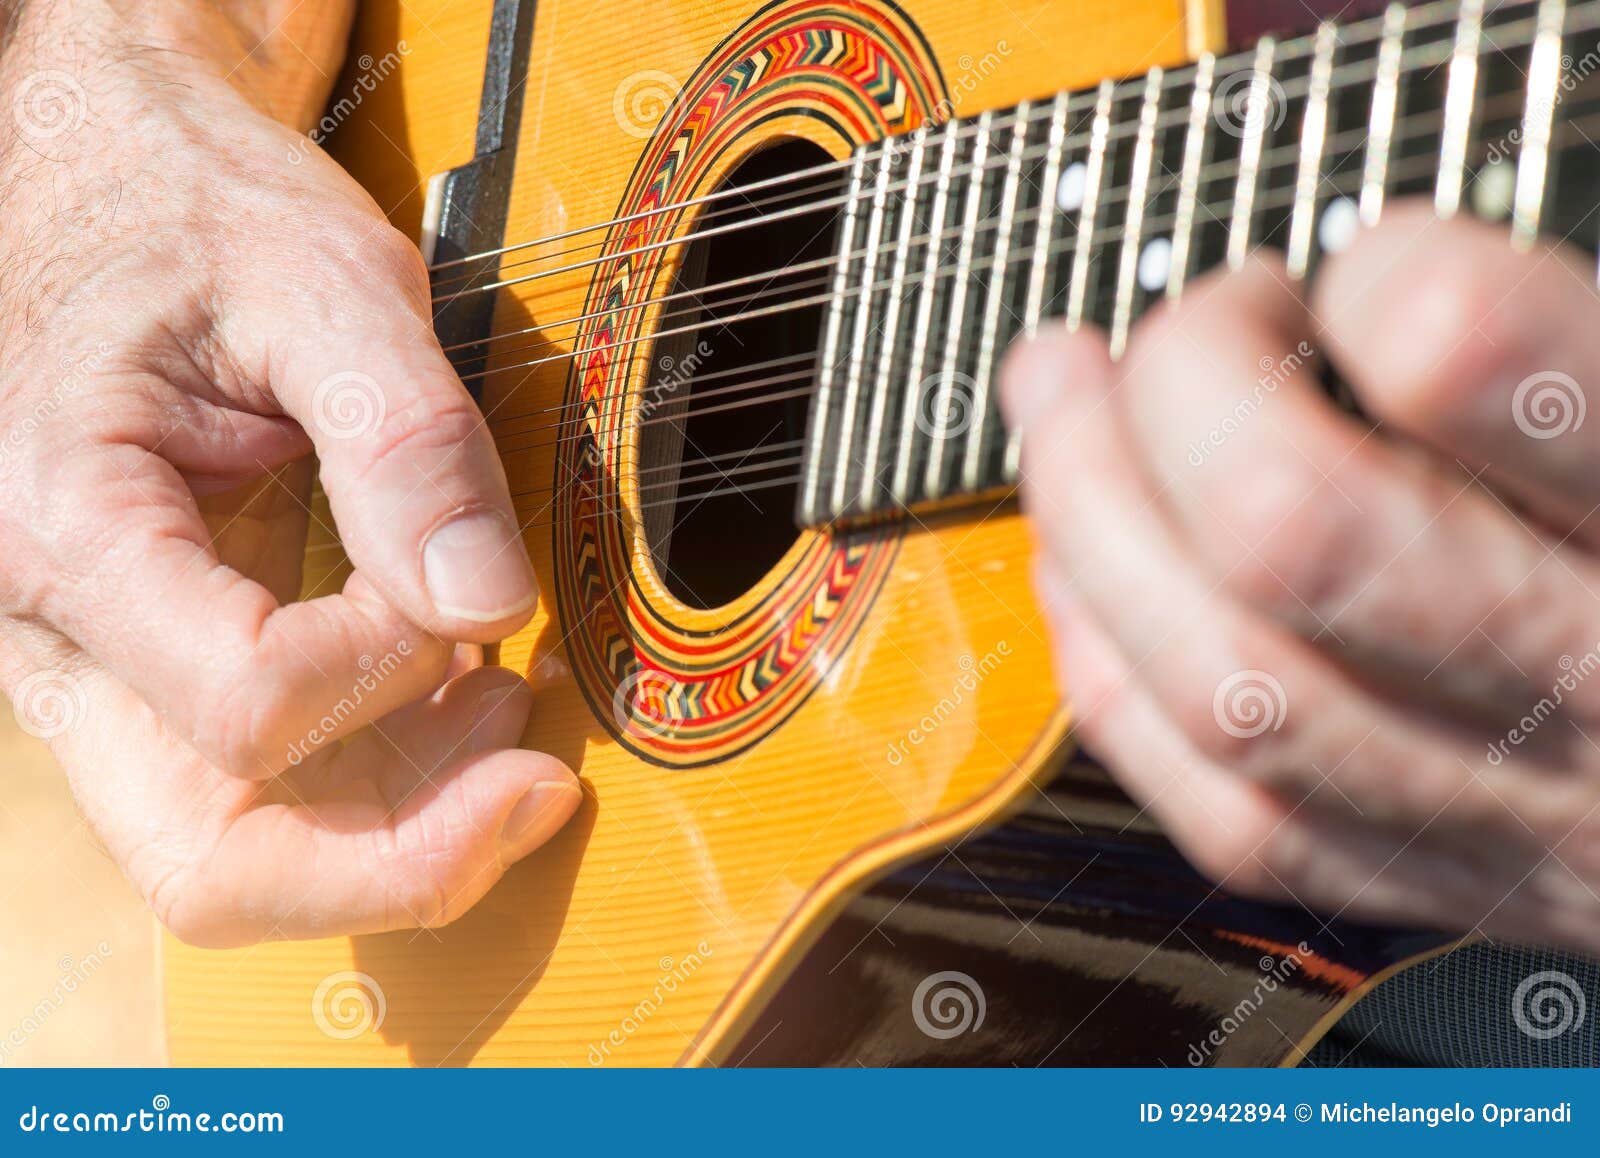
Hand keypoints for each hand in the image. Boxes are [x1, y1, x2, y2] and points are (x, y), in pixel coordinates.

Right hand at [0, 1, 578, 945]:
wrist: (105, 181)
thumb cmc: (189, 210)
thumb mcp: (317, 282)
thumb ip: (402, 443)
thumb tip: (487, 605)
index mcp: (72, 531)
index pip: (252, 702)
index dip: (396, 665)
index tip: (468, 581)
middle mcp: (64, 639)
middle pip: (213, 857)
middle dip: (398, 858)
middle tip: (539, 786)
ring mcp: (110, 670)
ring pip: (240, 845)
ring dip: (399, 826)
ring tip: (511, 723)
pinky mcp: (166, 665)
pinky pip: (266, 781)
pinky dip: (377, 774)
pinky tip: (461, 698)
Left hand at [1003, 202, 1599, 954]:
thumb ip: (1563, 359)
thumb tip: (1377, 278)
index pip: (1492, 380)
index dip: (1388, 289)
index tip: (1362, 256)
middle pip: (1298, 538)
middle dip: (1171, 395)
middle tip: (1141, 325)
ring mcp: (1511, 808)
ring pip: (1228, 688)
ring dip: (1089, 522)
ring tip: (1056, 405)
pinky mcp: (1434, 879)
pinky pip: (1225, 809)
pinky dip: (1111, 673)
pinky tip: (1086, 569)